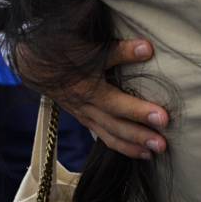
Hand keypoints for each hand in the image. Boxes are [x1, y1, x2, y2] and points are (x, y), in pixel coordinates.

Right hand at [46, 39, 169, 158]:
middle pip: (116, 127)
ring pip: (109, 137)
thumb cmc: (66, 53)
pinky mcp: (84, 119)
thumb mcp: (91, 50)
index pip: (118, 105)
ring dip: (132, 147)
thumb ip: (120, 50)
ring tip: (154, 153)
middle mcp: (87, 108)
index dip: (140, 112)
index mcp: (89, 91)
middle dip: (140, 137)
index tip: (164, 118)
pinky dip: (120, 145)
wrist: (36, 64)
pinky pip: (103, 136)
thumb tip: (148, 48)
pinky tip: (137, 151)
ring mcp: (85, 116)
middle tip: (163, 145)